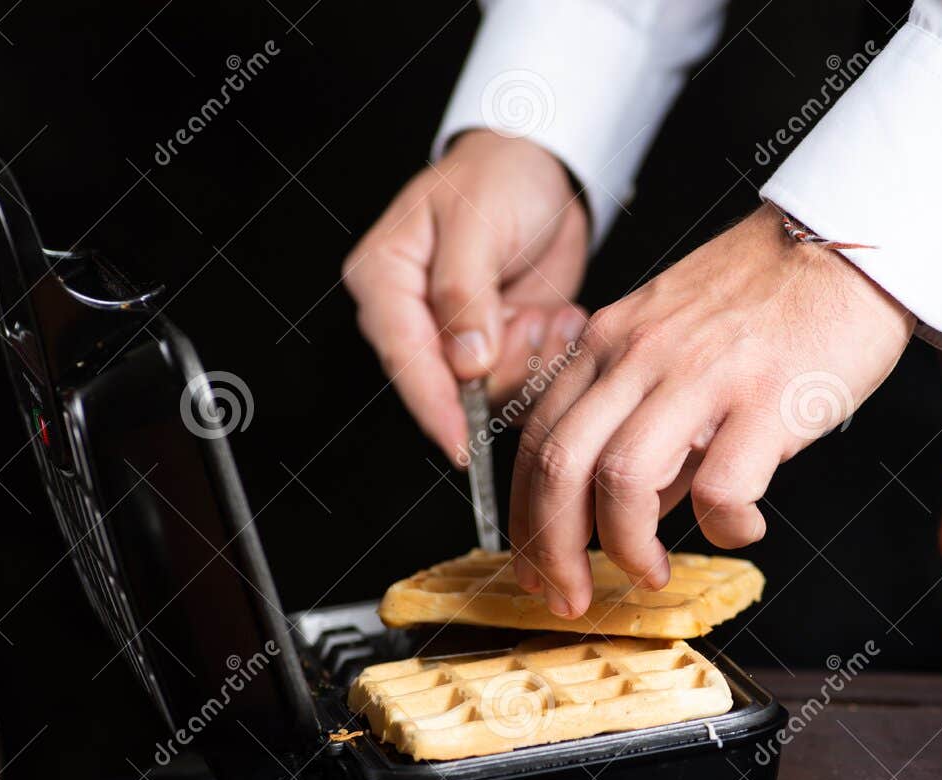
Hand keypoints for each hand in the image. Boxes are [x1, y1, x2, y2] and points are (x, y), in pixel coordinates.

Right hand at [343, 130, 589, 462]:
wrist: (542, 172)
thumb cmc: (498, 177)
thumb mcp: (478, 221)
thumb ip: (466, 292)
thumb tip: (465, 363)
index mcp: (384, 277)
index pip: (403, 356)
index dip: (434, 405)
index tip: (460, 444)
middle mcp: (410, 314)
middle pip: (445, 385)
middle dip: (501, 370)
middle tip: (534, 321)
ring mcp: (453, 336)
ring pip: (489, 392)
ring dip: (531, 359)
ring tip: (546, 311)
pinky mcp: (493, 348)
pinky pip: (521, 382)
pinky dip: (548, 358)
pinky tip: (557, 318)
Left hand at [509, 203, 914, 616]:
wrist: (847, 240)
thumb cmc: (768, 296)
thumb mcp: (675, 341)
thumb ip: (644, 422)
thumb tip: (635, 510)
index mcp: (608, 342)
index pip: (536, 440)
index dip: (526, 519)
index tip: (539, 567)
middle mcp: (640, 354)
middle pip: (560, 467)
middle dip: (554, 551)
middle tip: (572, 597)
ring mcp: (702, 375)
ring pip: (623, 481)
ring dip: (627, 548)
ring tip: (651, 573)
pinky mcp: (766, 399)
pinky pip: (721, 488)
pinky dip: (724, 528)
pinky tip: (742, 528)